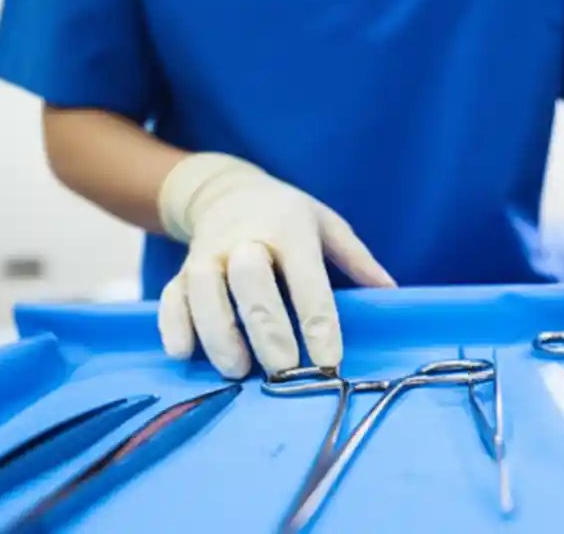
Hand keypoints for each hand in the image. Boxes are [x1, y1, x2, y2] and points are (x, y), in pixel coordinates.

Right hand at [156, 153, 394, 377]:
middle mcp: (245, 239)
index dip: (318, 322)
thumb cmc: (286, 215)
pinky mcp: (180, 269)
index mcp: (290, 229)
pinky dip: (174, 325)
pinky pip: (172, 297)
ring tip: (237, 371)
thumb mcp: (327, 224)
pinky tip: (184, 353)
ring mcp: (208, 253)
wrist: (225, 191)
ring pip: (205, 291)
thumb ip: (357, 259)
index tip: (329, 361)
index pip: (307, 280)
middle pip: (252, 285)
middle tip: (283, 372)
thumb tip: (392, 294)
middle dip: (268, 331)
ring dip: (219, 333)